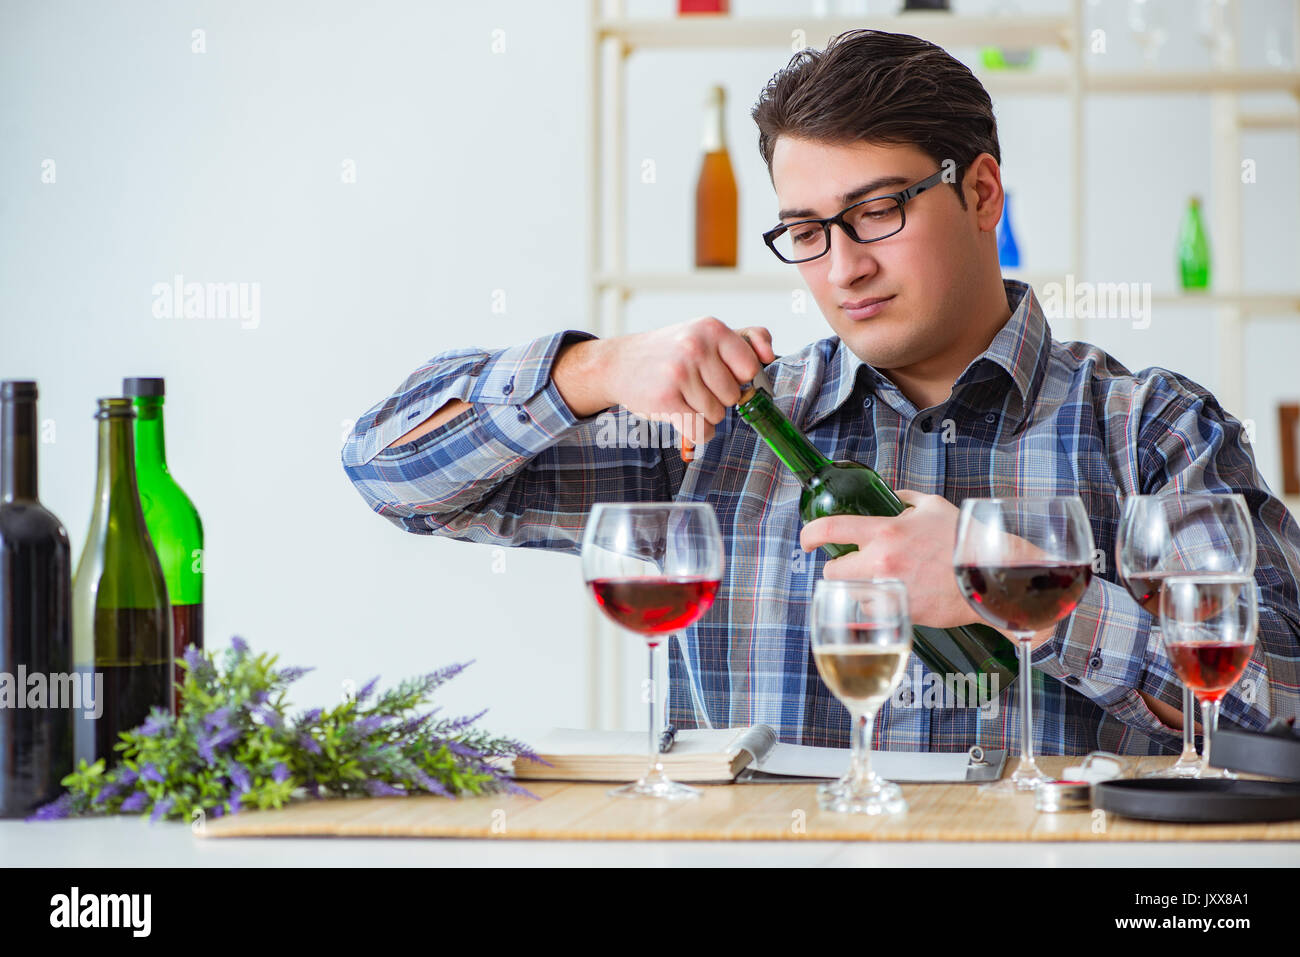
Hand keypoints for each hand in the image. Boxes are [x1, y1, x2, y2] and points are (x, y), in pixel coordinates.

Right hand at [600, 318, 776, 445]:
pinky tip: (680, 415)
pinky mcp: (666, 400)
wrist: (618, 364)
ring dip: (702, 413)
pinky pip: (701, 430)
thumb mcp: (705, 335)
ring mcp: (680, 373)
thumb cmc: (668, 353)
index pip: (750, 368)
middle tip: (693, 385)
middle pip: (734, 396)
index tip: (718, 375)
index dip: (738, 379)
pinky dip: (695, 431)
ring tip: (681, 396)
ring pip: (717, 415)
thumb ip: (747, 339)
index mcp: (711, 328)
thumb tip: (769, 355)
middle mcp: (696, 347)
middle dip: (718, 397)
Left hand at [799, 490, 1058, 648]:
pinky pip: (874, 615)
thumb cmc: (964, 540)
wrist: (991, 575)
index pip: (831, 529)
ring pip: (852, 595)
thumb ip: (905, 500)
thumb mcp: (933, 507)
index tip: (807, 539)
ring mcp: (890, 590)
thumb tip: (891, 497)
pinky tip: (894, 598)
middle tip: (852, 566)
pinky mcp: (901, 614)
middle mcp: (881, 562)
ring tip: (882, 582)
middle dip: (838, 569)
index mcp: (885, 531)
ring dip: (859, 590)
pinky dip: (878, 608)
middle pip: (832, 572)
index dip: (810, 534)